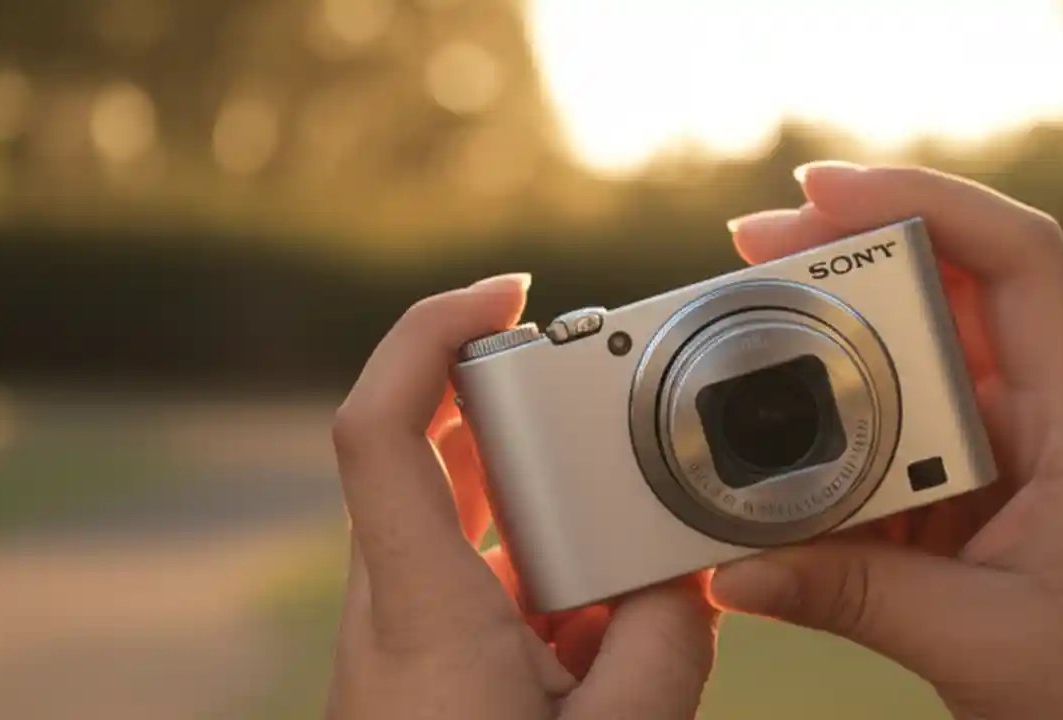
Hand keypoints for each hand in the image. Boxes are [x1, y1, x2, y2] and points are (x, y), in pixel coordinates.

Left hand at [328, 274, 717, 719]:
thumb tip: (682, 576)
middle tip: (587, 392)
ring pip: (450, 524)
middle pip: (426, 458)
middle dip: (510, 409)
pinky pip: (461, 584)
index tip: (504, 295)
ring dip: (528, 500)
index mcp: (424, 613)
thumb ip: (667, 644)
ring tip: (611, 518)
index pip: (380, 429)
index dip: (427, 332)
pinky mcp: (407, 673)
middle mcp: (386, 614)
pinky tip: (594, 615)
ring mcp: (389, 644)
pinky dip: (527, 571)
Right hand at [714, 162, 1062, 718]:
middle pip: (954, 284)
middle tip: (755, 244)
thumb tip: (737, 570)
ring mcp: (1007, 445)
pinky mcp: (969, 483)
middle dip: (851, 247)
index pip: (1023, 263)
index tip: (826, 191)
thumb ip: (852, 599)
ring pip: (917, 346)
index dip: (929, 202)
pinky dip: (833, 401)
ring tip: (752, 305)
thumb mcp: (984, 643)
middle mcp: (1047, 414)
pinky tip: (782, 405)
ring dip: (835, 321)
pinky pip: (895, 417)